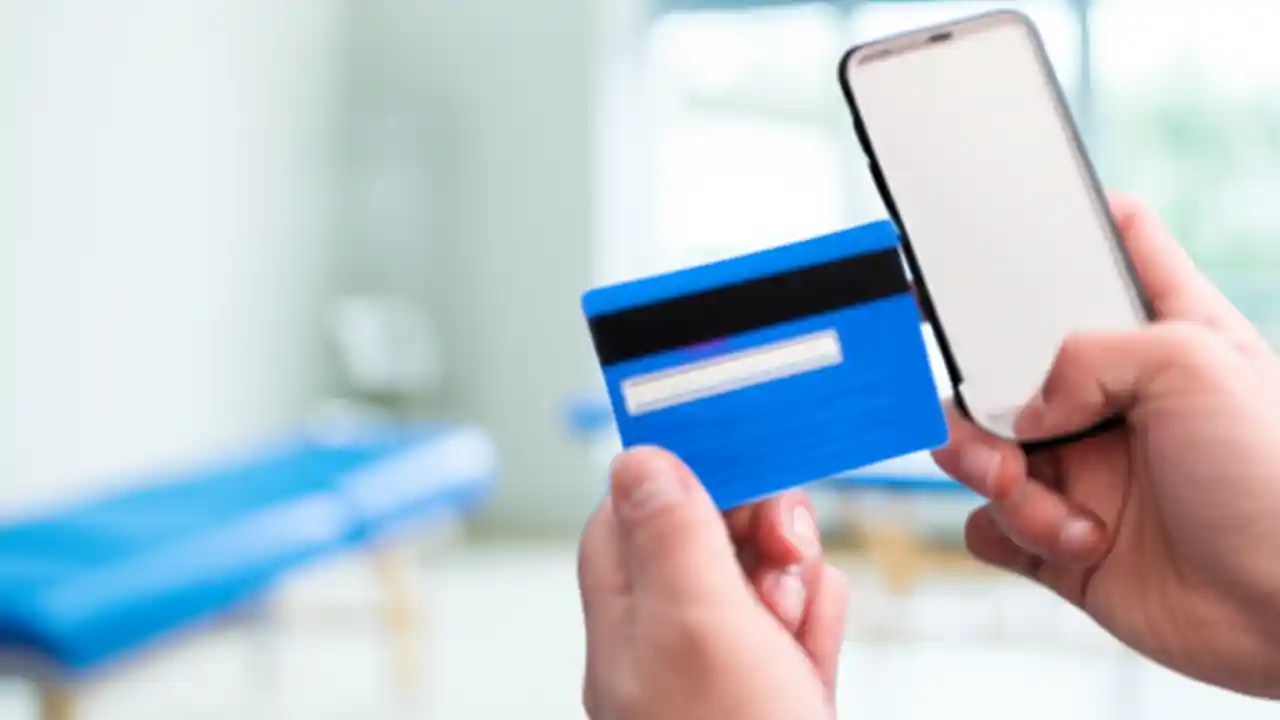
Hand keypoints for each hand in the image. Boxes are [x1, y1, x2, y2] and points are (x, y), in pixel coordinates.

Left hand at [578, 447, 849, 719]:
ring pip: (762, 576)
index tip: (742, 463)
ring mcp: (722, 664)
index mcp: (628, 616)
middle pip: (710, 534)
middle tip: (784, 551)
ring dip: (795, 580)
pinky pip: (801, 625)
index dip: (688, 477)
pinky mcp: (775, 686)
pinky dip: (818, 621)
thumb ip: (669, 536)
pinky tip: (816, 643)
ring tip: (794, 623)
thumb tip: (638, 458)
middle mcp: (666, 638)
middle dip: (761, 530)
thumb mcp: (697, 625)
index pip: (637, 508)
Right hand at [933, 194, 1279, 696]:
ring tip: (1027, 490)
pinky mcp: (1061, 540)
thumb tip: (1023, 410)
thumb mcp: (1193, 364)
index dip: (1065, 220)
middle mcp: (1113, 402)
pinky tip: (1072, 541)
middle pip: (1006, 364)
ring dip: (988, 469)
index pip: (1116, 250)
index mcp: (1161, 338)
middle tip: (997, 419)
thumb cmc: (1273, 482)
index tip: (1010, 212)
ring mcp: (1083, 471)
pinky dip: (1008, 530)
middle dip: (979, 389)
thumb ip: (1086, 353)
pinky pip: (988, 524)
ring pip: (981, 447)